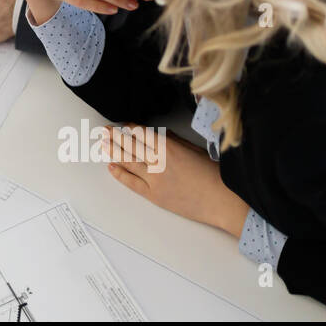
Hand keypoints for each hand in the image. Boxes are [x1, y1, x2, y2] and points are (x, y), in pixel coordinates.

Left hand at [106, 125, 250, 235]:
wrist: (222, 201)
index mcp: (169, 146)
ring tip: (102, 144)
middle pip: (130, 145)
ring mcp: (154, 179)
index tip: (124, 125)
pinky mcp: (154, 195)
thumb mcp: (193, 149)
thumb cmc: (213, 174)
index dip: (131, 128)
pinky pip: (132, 183)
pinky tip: (111, 166)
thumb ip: (174, 141)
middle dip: (115, 136)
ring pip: (128, 162)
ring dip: (113, 151)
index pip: (142, 133)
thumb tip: (159, 134)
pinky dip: (120, 174)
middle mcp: (158, 161)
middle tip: (104, 130)